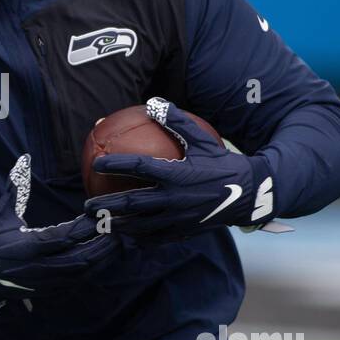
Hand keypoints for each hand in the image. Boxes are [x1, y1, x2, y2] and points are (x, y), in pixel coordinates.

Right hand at [0, 154, 120, 307]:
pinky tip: (104, 259)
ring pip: (82, 272)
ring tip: (118, 243)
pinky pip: (78, 282)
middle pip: (80, 258)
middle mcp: (40, 266)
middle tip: (119, 230)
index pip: (64, 237)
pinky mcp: (49, 290)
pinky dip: (93, 270)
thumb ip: (15, 189)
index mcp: (28, 246)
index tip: (102, 216)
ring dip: (102, 258)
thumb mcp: (2, 215)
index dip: (86, 228)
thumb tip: (24, 159)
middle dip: (102, 245)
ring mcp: (46, 281)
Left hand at [84, 98, 275, 238]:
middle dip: (108, 205)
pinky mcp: (184, 232)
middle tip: (89, 205)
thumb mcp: (203, 140)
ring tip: (102, 224)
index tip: (98, 162)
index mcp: (177, 174)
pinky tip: (126, 236)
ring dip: (118, 225)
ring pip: (141, 226)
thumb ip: (177, 122)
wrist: (250, 194)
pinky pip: (156, 238)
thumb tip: (154, 102)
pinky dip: (138, 238)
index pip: (139, 167)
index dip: (116, 163)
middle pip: (133, 203)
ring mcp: (179, 218)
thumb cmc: (223, 163)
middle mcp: (175, 198)